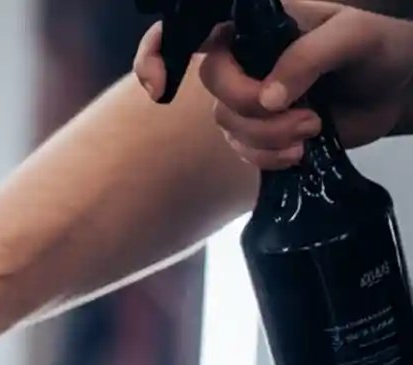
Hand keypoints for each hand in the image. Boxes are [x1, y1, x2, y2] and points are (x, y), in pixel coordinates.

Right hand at [134, 2, 412, 169]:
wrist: (395, 89)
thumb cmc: (378, 48)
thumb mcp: (354, 37)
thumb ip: (308, 57)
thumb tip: (269, 98)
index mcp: (254, 26)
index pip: (187, 30)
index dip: (156, 55)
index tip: (160, 87)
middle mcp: (244, 60)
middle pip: (212, 86)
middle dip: (251, 107)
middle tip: (301, 111)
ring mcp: (250, 99)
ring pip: (228, 125)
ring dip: (270, 135)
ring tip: (314, 126)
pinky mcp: (262, 134)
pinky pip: (244, 152)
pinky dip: (270, 157)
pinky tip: (301, 152)